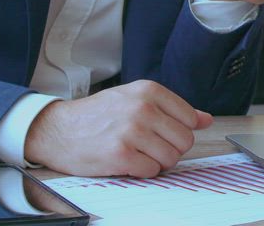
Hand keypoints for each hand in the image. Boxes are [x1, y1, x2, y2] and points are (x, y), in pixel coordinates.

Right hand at [23, 80, 212, 176]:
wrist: (58, 130)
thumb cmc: (97, 115)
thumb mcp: (135, 99)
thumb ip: (173, 109)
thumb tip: (205, 119)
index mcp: (149, 91)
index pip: (190, 118)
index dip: (179, 131)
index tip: (163, 133)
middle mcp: (143, 108)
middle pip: (184, 141)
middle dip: (170, 149)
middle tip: (149, 146)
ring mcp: (132, 132)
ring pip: (171, 158)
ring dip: (158, 161)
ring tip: (138, 153)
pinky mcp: (121, 155)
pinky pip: (153, 171)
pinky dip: (143, 171)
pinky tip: (128, 161)